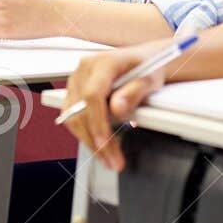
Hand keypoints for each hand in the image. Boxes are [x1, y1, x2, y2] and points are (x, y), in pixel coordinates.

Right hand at [61, 44, 162, 170]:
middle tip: (113, 160)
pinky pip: (74, 119)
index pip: (92, 95)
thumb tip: (118, 108)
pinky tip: (100, 148)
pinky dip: (86, 136)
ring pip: (73, 118)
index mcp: (102, 63)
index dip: (97, 122)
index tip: (105, 143)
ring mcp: (76, 82)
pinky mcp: (75, 94)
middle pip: (79, 110)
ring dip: (89, 142)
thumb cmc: (146, 67)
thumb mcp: (150, 78)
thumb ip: (134, 92)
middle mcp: (84, 71)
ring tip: (108, 159)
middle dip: (95, 141)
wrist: (142, 62)